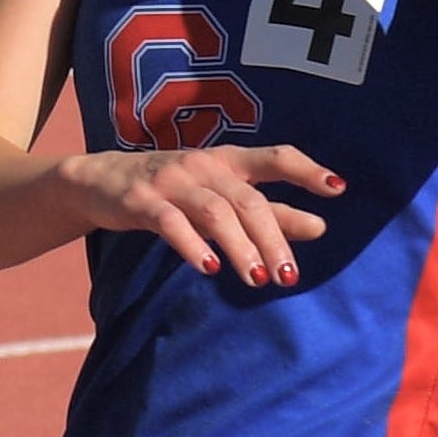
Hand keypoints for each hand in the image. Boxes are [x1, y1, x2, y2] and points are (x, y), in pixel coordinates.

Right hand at [49, 144, 344, 285]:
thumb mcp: (219, 195)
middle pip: (248, 200)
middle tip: (289, 276)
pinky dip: (192, 245)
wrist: (99, 181)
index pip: (275, 157)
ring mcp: (171, 181)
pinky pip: (170, 223)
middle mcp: (203, 165)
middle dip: (273, 238)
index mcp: (228, 160)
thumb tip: (320, 226)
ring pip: (215, 212)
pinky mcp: (141, 201)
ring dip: (240, 247)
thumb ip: (267, 211)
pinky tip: (209, 268)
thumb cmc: (172, 189)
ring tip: (257, 280)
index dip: (306, 170)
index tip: (338, 189)